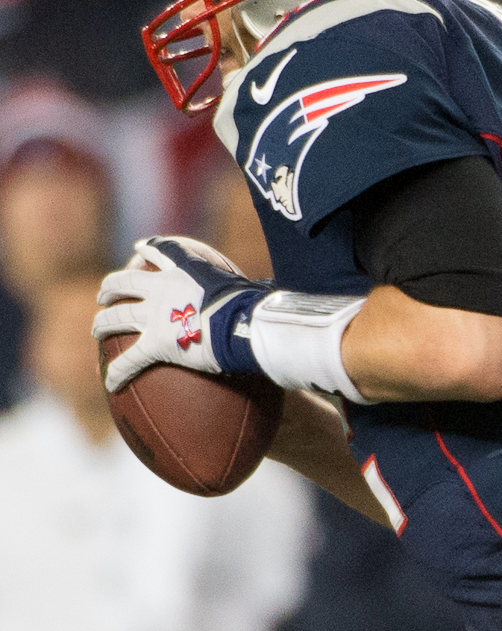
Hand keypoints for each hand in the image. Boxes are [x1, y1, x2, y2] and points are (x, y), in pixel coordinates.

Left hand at [93, 237, 263, 391]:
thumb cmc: (256, 307)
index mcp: (186, 272)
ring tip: (97, 331)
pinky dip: (118, 372)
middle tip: (105, 295)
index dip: (147, 250)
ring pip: (116, 318)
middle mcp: (163, 290)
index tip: (138, 248)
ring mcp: (155, 316)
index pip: (161, 253)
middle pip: (124, 282)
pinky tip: (110, 383)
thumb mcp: (252, 287)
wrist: (244, 325)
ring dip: (102, 324)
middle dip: (110, 287)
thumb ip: (252, 288)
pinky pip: (130, 360)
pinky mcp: (155, 345)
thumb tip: (275, 292)